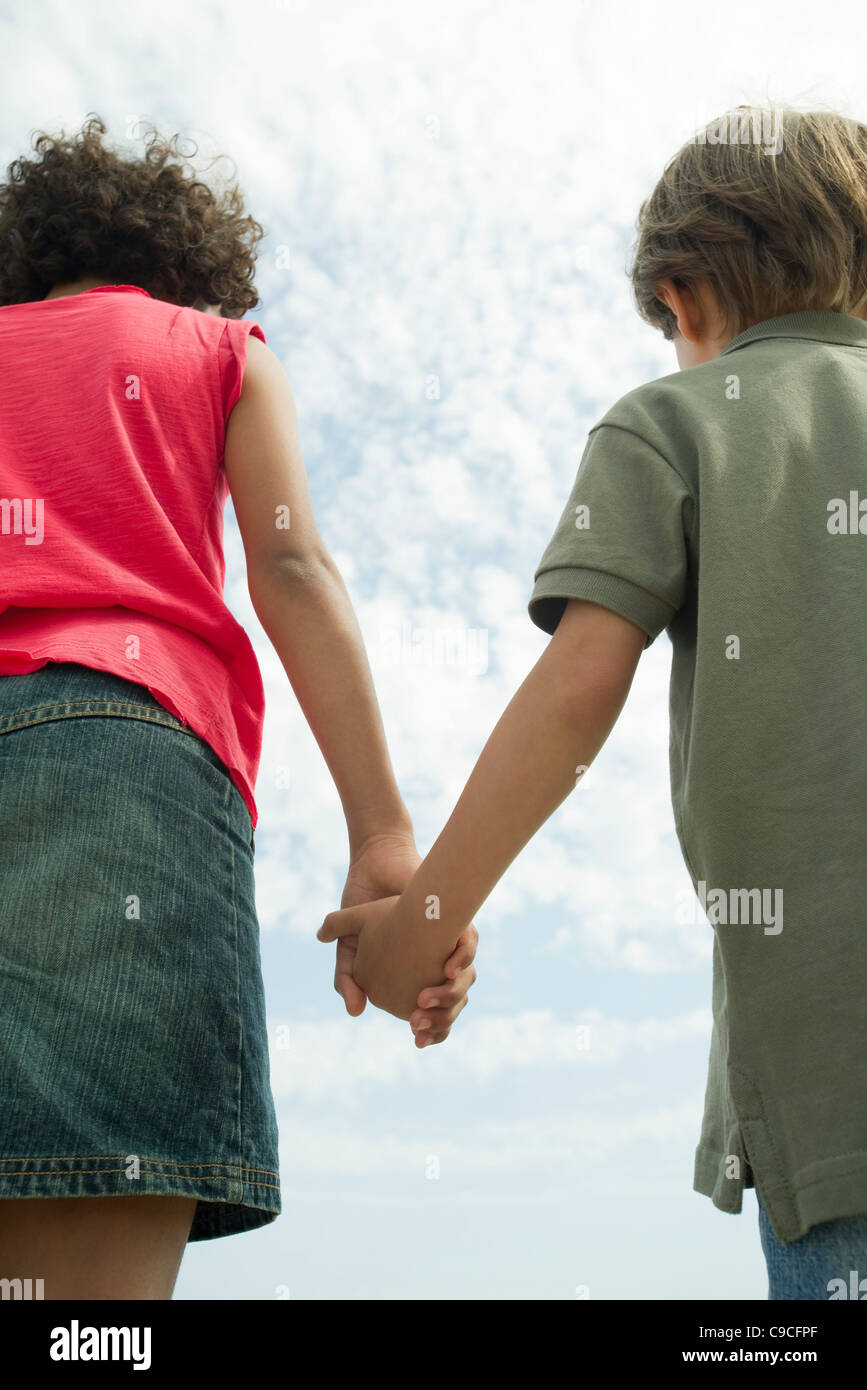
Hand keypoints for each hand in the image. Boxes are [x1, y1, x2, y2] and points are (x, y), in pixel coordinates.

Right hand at [319, 894, 478, 1042]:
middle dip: (443, 1018)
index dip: (431, 1030)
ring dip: (452, 993)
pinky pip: (470, 944)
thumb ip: (346, 978)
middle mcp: (438, 961)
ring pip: (466, 978)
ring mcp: (449, 942)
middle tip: (419, 1023)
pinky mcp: (457, 919)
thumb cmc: (363, 907)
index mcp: (416, 973)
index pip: (435, 1013)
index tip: (418, 1040)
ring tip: (426, 999)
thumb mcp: (349, 947)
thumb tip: (355, 1012)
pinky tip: (448, 969)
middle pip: (454, 1001)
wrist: (375, 867)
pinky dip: (463, 957)